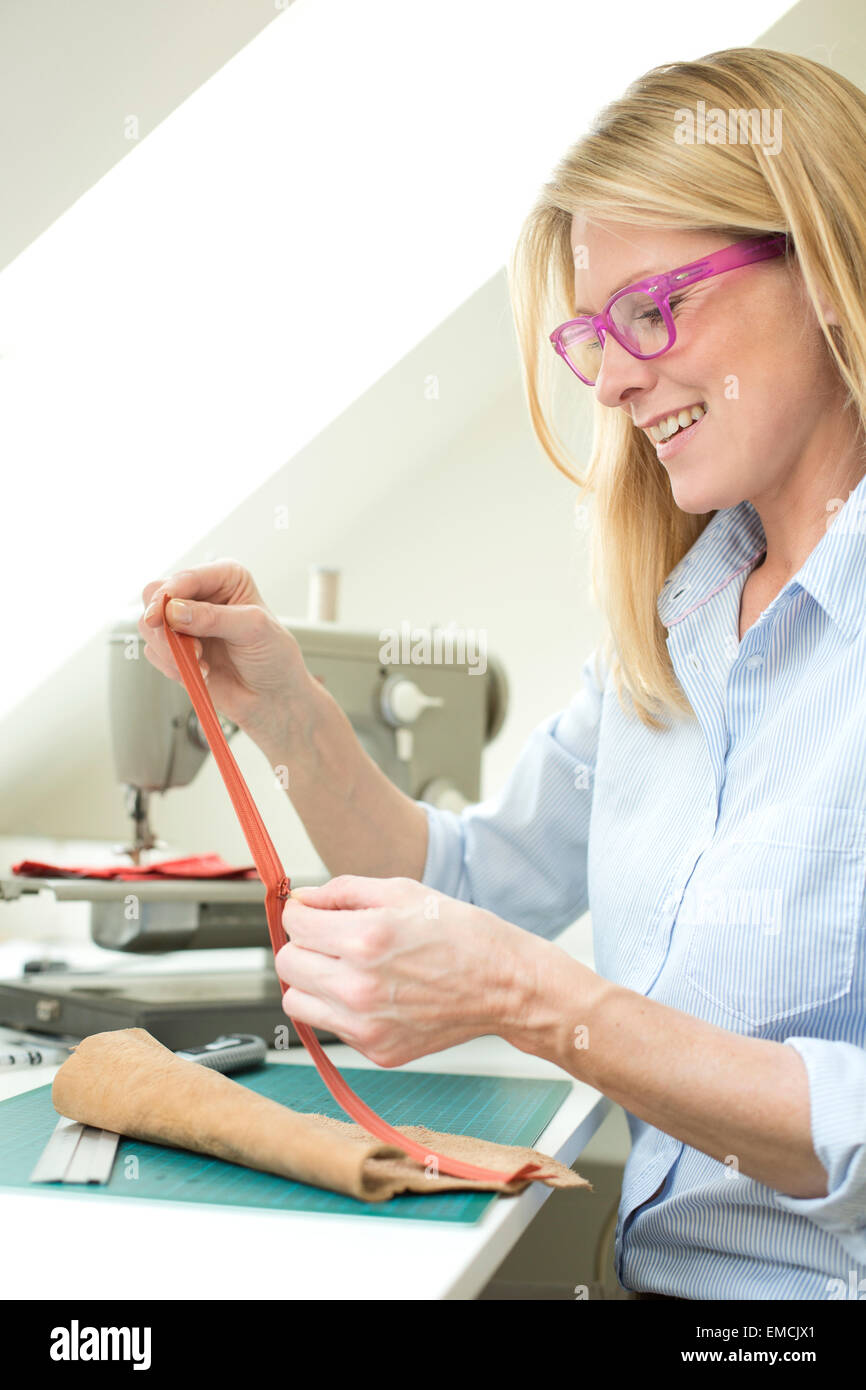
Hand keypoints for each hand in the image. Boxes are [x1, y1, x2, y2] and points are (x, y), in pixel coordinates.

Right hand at [138, 559, 312, 741]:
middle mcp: (202, 595)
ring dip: (171, 649)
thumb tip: (174, 611)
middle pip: (155, 595)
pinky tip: (201, 672)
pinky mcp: (176, 648)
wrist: (273, 697)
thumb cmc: (274, 657)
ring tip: (201, 662)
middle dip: (164, 624)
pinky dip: (173, 665)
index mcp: (225, 578)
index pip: (184, 578)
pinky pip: (154, 652)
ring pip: (150, 626)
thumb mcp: (253, 629)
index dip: (167, 595)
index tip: (159, 617)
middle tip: (181, 647)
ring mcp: (186, 622)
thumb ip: (213, 617)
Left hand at [275, 875, 536, 1065]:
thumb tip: (301, 900)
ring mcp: (366, 1026)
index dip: (301, 912)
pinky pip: (330, 1026)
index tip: (313, 913)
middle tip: (329, 939)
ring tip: (345, 968)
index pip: (294, 925)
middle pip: (288, 964)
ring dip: (312, 981)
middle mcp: (358, 988)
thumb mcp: (402, 891)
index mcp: (364, 940)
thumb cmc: (460, 933)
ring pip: (297, 1002)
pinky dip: (340, 1008)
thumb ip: (342, 892)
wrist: (504, 985)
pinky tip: (374, 992)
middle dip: (303, 945)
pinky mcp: (376, 1051)